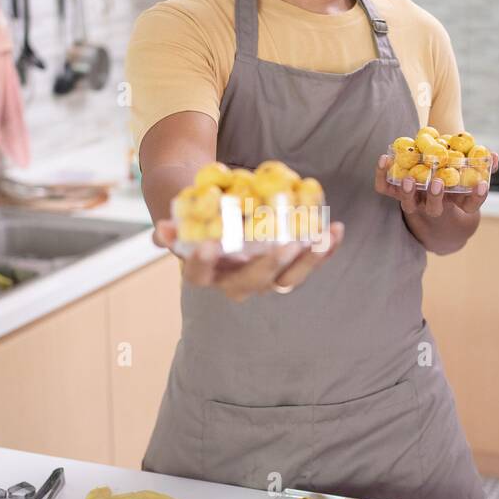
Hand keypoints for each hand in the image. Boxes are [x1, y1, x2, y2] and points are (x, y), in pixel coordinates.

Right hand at [154, 220, 344, 302]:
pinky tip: (337, 230)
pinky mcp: (288, 267)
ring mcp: (264, 278)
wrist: (218, 218)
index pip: (199, 276)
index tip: (208, 246)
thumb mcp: (181, 218)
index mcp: (205, 273)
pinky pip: (309, 262)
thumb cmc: (198, 217)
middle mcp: (235, 282)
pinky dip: (325, 249)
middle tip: (284, 245)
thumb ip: (172, 227)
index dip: (203, 263)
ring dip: (307, 260)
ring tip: (321, 238)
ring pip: (287, 279)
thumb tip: (162, 232)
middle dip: (270, 265)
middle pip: (252, 281)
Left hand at [374, 153, 497, 252]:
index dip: (477, 196)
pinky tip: (384, 158)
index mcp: (456, 204)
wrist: (429, 202)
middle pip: (435, 208)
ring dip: (408, 192)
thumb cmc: (453, 184)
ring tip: (408, 179)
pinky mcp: (397, 195)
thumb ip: (482, 167)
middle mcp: (434, 207)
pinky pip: (385, 189)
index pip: (470, 205)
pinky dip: (382, 175)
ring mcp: (415, 203)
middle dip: (436, 196)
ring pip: (408, 204)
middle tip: (437, 182)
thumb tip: (492, 156)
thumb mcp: (469, 177)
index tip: (482, 185)